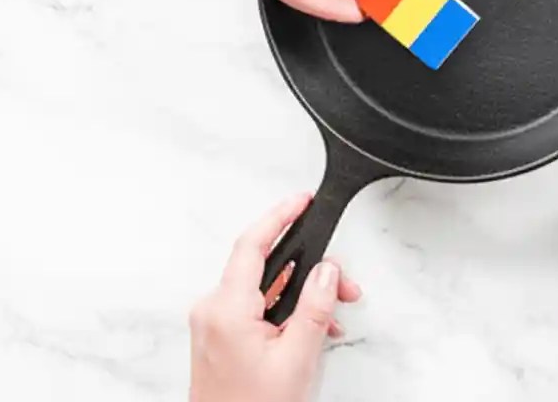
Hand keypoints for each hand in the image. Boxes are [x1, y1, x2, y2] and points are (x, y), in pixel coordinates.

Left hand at [189, 193, 361, 401]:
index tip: (301, 201)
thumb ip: (314, 307)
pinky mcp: (219, 336)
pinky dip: (285, 312)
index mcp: (226, 310)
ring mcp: (213, 324)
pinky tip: (311, 330)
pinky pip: (256, 308)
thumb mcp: (296, 357)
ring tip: (333, 315)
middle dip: (309, 270)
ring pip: (264, 289)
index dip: (279, 216)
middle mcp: (212, 311)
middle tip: (344, 283)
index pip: (252, 244)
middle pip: (266, 267)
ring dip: (301, 295)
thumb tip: (327, 270)